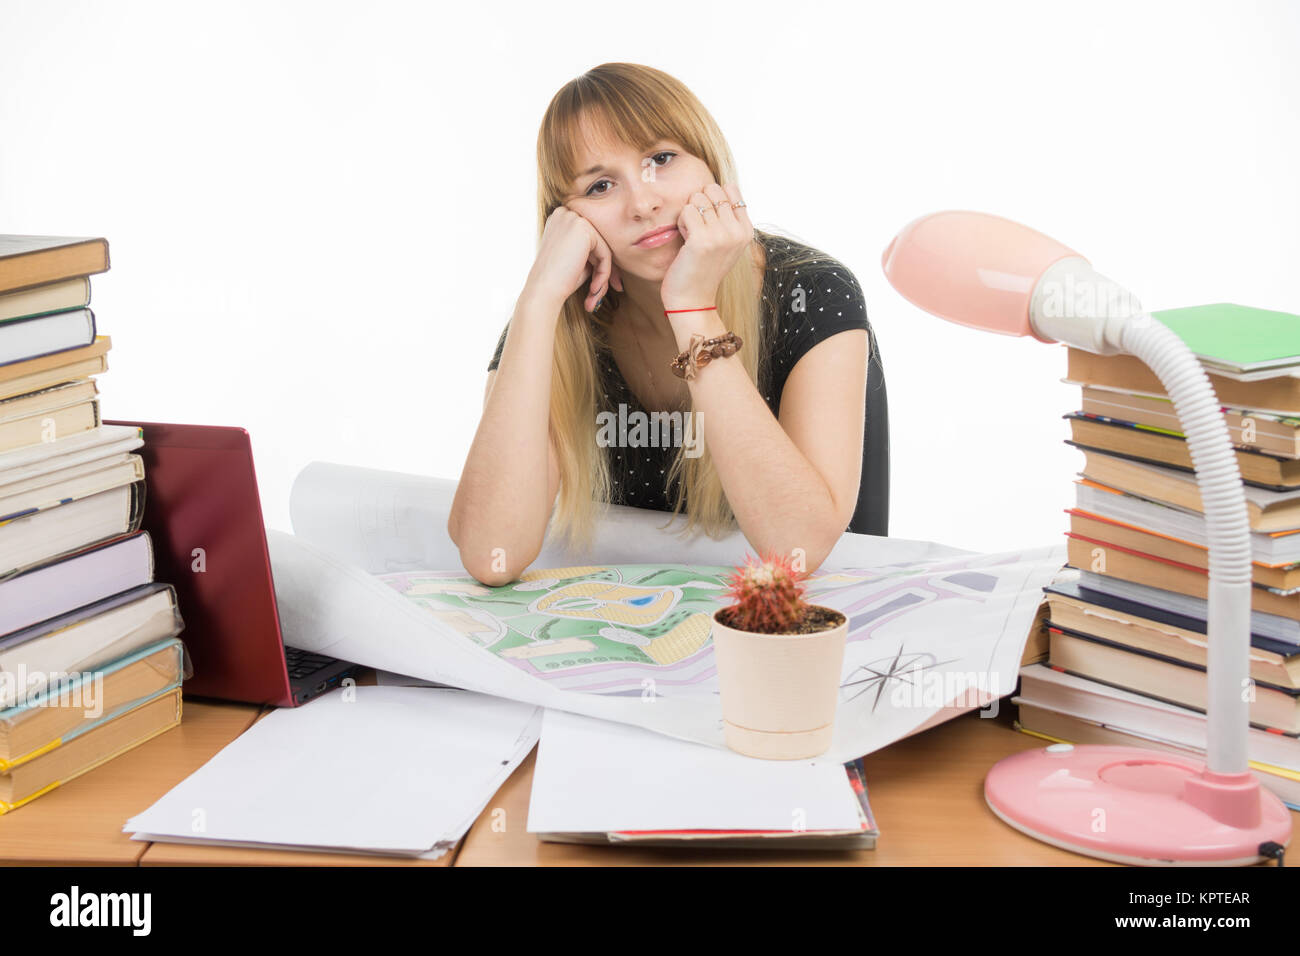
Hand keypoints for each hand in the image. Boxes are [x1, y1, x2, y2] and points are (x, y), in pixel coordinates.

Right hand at [523, 207, 623, 311]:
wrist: (543, 290)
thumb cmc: (557, 281)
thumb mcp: (576, 260)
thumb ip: (593, 251)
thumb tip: (614, 256)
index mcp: (560, 219)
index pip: (589, 240)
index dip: (597, 263)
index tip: (599, 286)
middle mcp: (566, 213)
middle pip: (597, 242)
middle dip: (603, 269)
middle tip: (600, 293)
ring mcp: (574, 218)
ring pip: (603, 248)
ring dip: (603, 275)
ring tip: (594, 294)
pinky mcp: (584, 229)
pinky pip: (605, 253)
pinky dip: (603, 273)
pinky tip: (593, 289)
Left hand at [660, 182, 752, 311]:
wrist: (693, 300)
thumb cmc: (703, 269)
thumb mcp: (726, 243)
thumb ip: (728, 217)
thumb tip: (721, 187)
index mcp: (747, 230)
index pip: (729, 188)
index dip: (712, 200)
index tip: (709, 223)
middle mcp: (738, 231)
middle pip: (712, 189)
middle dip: (699, 205)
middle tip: (698, 230)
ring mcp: (722, 235)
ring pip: (697, 198)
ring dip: (689, 215)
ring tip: (691, 237)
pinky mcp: (703, 239)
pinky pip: (686, 210)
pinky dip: (681, 223)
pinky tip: (685, 240)